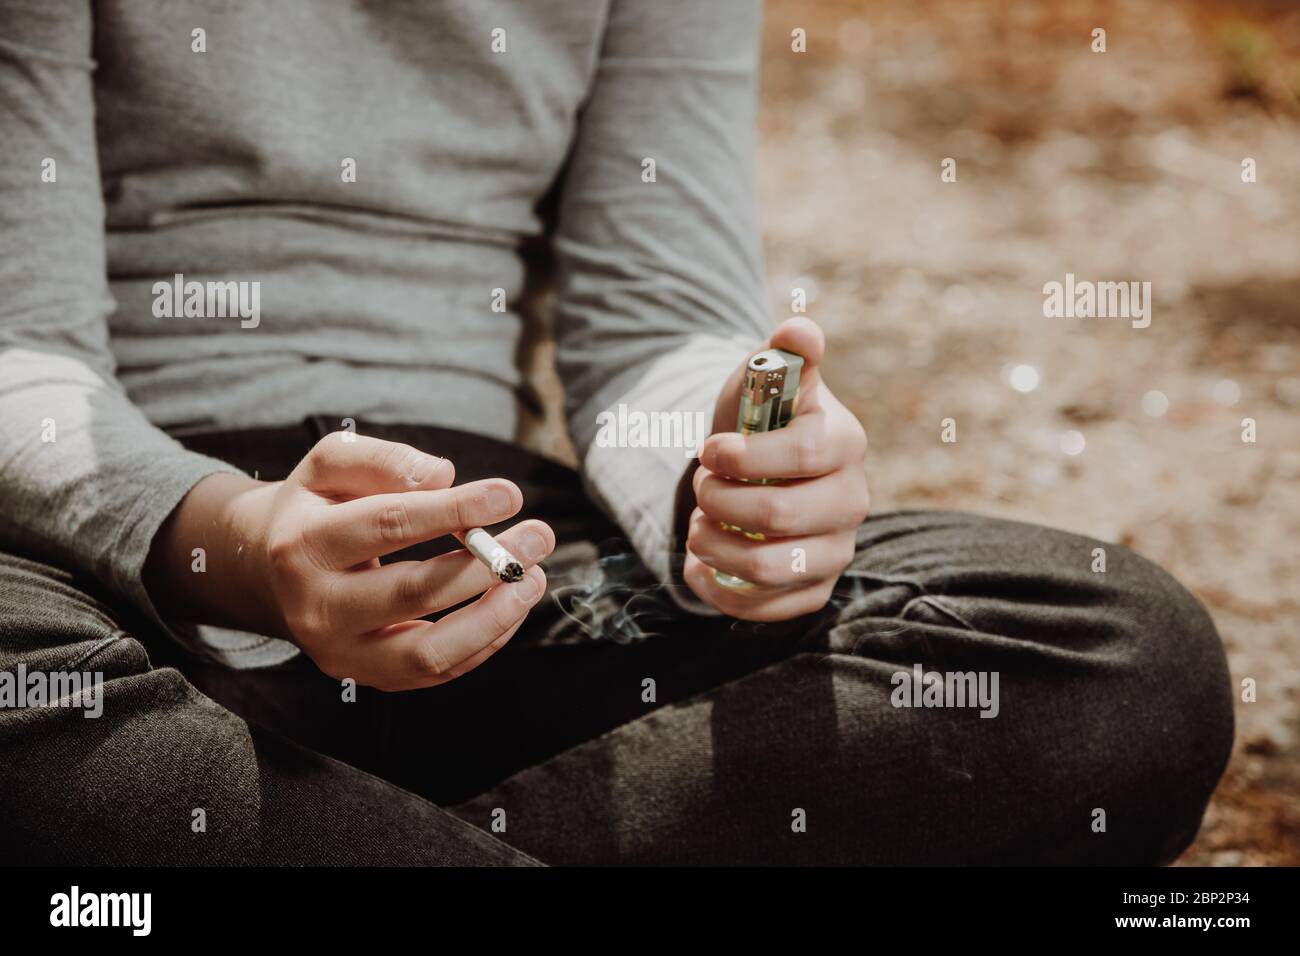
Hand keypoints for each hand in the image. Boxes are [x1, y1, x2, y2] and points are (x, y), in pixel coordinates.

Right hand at [145, 433, 552, 690]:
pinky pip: (437, 671)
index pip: (390, 525)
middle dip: (487, 564)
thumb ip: (384, 460)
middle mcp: (316, 607)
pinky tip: (511, 603)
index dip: (455, 509)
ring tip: (534, 578)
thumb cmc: (318, 507)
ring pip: (430, 651)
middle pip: (414, 591)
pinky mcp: (368, 677)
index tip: (508, 494)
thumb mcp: (333, 464)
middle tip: (539, 535)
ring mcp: (340, 652)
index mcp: (303, 544)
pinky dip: (486, 641)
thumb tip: (444, 477)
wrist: (271, 570)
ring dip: (496, 616)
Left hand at [683, 317, 868, 620]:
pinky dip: (719, 588)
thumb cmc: (758, 422)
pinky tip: (701, 563)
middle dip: (721, 502)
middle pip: (782, 516)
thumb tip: (799, 327)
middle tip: (700, 488)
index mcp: (845, 442)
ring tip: (699, 524)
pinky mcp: (814, 590)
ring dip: (714, 544)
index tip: (708, 450)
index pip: (806, 453)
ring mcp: (837, 550)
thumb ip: (784, 353)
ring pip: (770, 567)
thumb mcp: (763, 381)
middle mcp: (853, 500)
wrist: (751, 473)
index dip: (747, 456)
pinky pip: (767, 608)